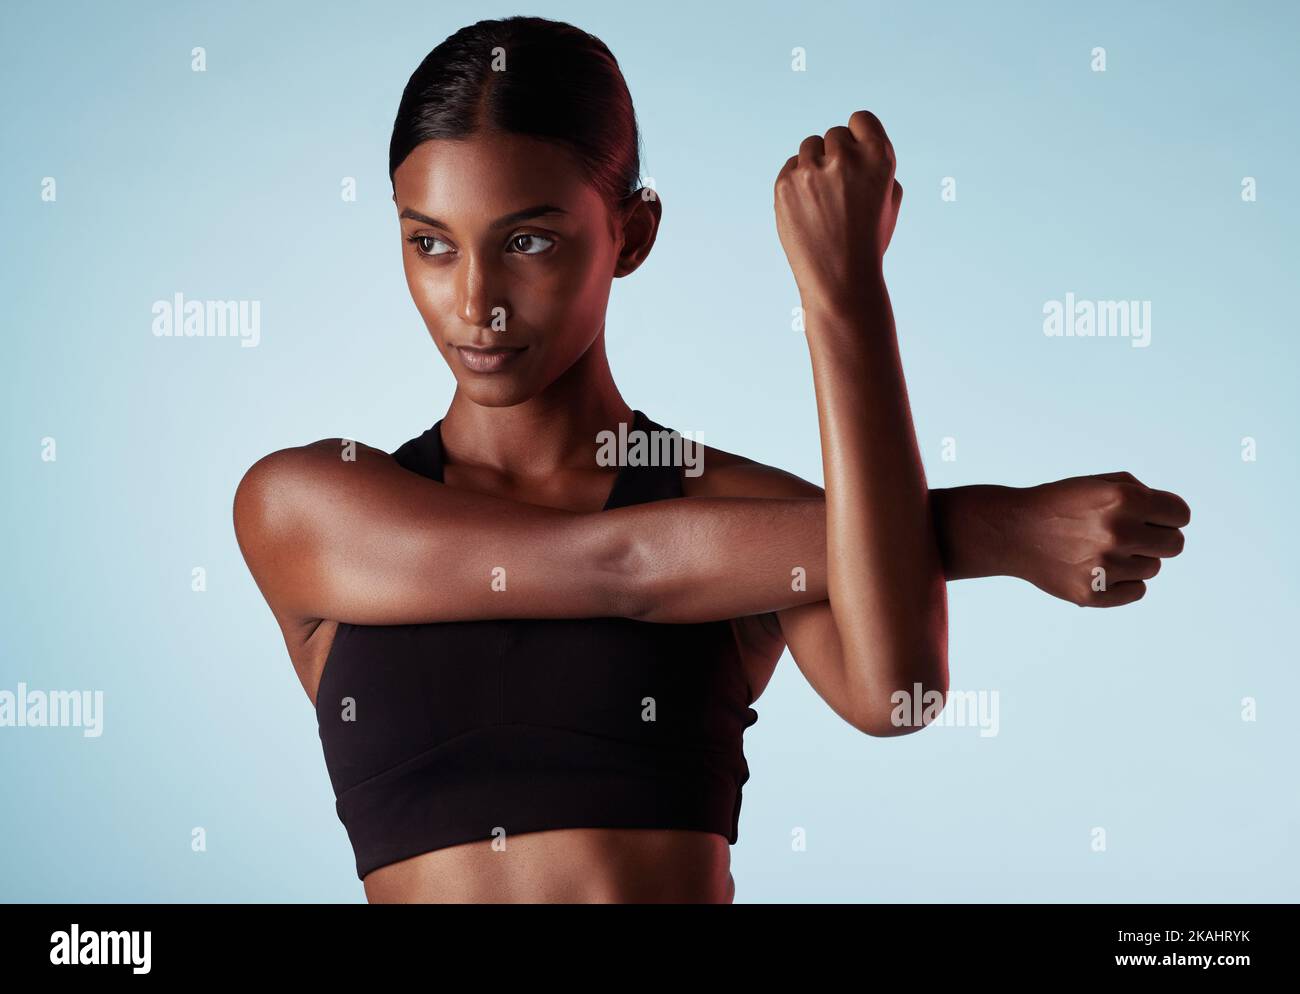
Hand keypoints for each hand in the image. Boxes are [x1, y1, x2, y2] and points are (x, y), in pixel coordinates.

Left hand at [774, 109, 902, 305]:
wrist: (840, 279)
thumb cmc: (868, 240)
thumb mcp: (889, 199)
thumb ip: (877, 164)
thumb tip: (856, 142)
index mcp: (878, 156)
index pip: (861, 119)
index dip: (859, 137)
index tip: (856, 157)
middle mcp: (845, 158)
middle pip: (835, 134)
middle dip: (837, 156)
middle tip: (840, 191)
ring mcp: (812, 170)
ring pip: (810, 146)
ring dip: (816, 164)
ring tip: (824, 199)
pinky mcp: (785, 184)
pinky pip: (791, 166)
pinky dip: (798, 182)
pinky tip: (809, 208)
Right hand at [1009, 472, 1190, 606]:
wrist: (1013, 531)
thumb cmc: (1062, 504)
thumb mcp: (1101, 483)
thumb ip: (1143, 494)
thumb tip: (1174, 518)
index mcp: (1123, 499)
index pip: (1181, 514)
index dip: (1168, 514)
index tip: (1152, 516)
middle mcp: (1117, 533)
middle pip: (1175, 545)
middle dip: (1158, 538)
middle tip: (1131, 535)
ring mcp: (1105, 567)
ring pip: (1153, 568)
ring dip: (1135, 559)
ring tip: (1103, 549)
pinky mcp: (1093, 593)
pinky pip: (1137, 591)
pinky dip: (1123, 581)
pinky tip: (1099, 568)